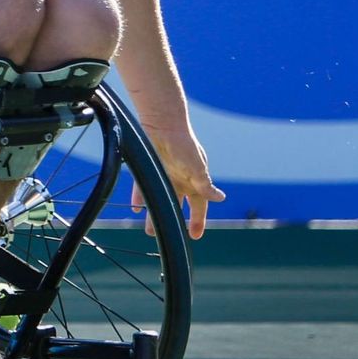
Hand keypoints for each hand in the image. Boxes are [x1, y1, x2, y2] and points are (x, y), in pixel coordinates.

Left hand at [132, 119, 225, 239]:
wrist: (163, 123)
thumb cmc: (184, 144)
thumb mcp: (197, 167)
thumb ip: (205, 185)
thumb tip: (220, 198)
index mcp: (195, 181)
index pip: (199, 206)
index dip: (198, 221)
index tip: (195, 235)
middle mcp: (180, 180)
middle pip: (177, 205)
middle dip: (174, 219)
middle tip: (168, 235)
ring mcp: (164, 175)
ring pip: (160, 198)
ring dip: (154, 214)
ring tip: (149, 230)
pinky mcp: (150, 169)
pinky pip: (143, 187)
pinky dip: (140, 197)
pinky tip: (137, 208)